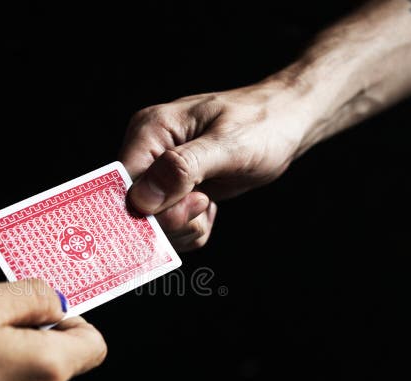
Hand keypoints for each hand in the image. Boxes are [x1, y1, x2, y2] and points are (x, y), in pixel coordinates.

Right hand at [120, 78, 310, 250]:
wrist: (288, 123)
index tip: (177, 216)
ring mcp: (158, 173)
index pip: (122, 182)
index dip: (142, 210)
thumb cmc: (263, 124)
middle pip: (134, 209)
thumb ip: (183, 169)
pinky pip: (170, 226)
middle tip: (203, 204)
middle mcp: (147, 151)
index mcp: (150, 131)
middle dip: (170, 221)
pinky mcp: (173, 191)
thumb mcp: (228, 146)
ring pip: (152, 224)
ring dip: (183, 227)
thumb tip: (143, 199)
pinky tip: (209, 208)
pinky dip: (191, 227)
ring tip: (208, 205)